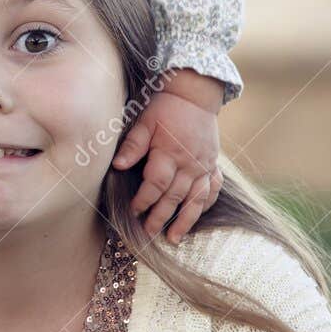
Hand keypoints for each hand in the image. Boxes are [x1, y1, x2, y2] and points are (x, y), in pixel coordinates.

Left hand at [111, 90, 222, 242]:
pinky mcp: (213, 164)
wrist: (194, 94)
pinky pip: (213, 189)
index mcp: (169, 152)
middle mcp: (190, 163)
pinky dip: (205, 204)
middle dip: (160, 216)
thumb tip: (117, 166)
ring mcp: (204, 165)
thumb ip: (133, 145)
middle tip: (148, 233)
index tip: (133, 211)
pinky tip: (196, 215)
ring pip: (196, 199)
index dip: (144, 200)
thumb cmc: (165, 107)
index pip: (156, 184)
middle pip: (174, 196)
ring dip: (185, 220)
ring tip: (173, 238)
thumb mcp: (144, 121)